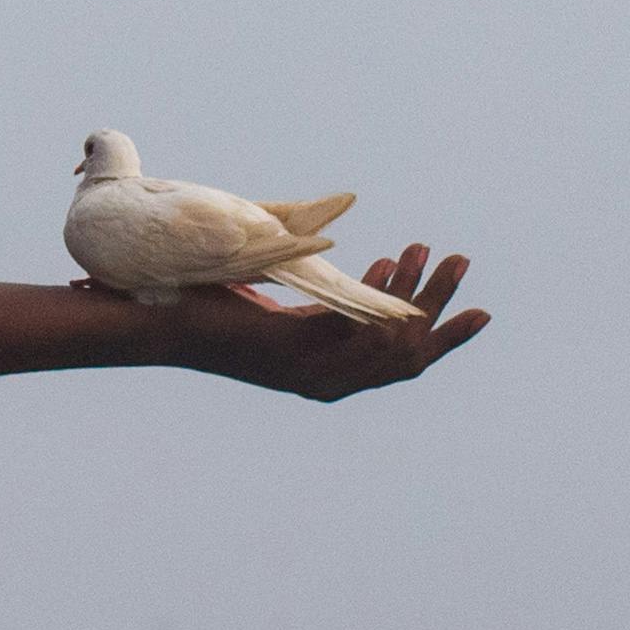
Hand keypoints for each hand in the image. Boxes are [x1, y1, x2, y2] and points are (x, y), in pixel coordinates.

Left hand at [98, 244, 489, 402]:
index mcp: (323, 365)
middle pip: (405, 353)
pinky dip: (377, 302)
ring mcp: (304, 370)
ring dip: (416, 297)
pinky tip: (390, 269)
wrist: (152, 317)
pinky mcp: (285, 351)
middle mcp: (320, 377)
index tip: (477, 308)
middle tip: (461, 262)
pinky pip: (348, 334)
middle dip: (439, 307)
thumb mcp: (276, 291)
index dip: (441, 336)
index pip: (399, 360)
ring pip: (384, 343)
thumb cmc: (204, 300)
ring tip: (432, 253)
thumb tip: (347, 262)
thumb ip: (317, 292)